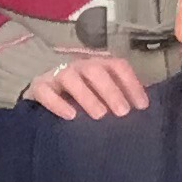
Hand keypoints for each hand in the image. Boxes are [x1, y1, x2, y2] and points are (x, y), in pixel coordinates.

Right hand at [23, 50, 150, 119]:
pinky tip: (70, 116)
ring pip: (70, 77)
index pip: (117, 66)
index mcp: (97, 65)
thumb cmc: (80, 99)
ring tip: (100, 115)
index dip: (131, 83)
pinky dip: (57, 103)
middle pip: (95, 70)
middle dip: (111, 90)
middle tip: (123, 112)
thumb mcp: (101, 96)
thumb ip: (118, 98)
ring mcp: (56, 75)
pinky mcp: (38, 87)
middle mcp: (78, 66)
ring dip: (87, 95)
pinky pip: (45, 92)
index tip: (142, 106)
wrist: (44, 96)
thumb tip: (143, 111)